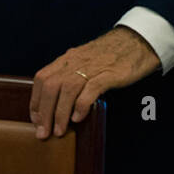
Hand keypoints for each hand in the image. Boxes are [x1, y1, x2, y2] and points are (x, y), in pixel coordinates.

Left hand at [30, 27, 160, 138]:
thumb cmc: (112, 53)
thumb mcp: (86, 59)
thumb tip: (59, 98)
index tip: (36, 119)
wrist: (138, 40)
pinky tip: (78, 117)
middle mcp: (76, 60)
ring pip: (67, 89)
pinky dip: (81, 105)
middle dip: (44, 112)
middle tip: (43, 132)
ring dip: (60, 113)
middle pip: (51, 86)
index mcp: (69, 58)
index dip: (35, 100)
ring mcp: (92, 66)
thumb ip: (72, 73)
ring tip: (59, 131)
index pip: (42, 78)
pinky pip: (90, 89)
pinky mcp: (109, 73)